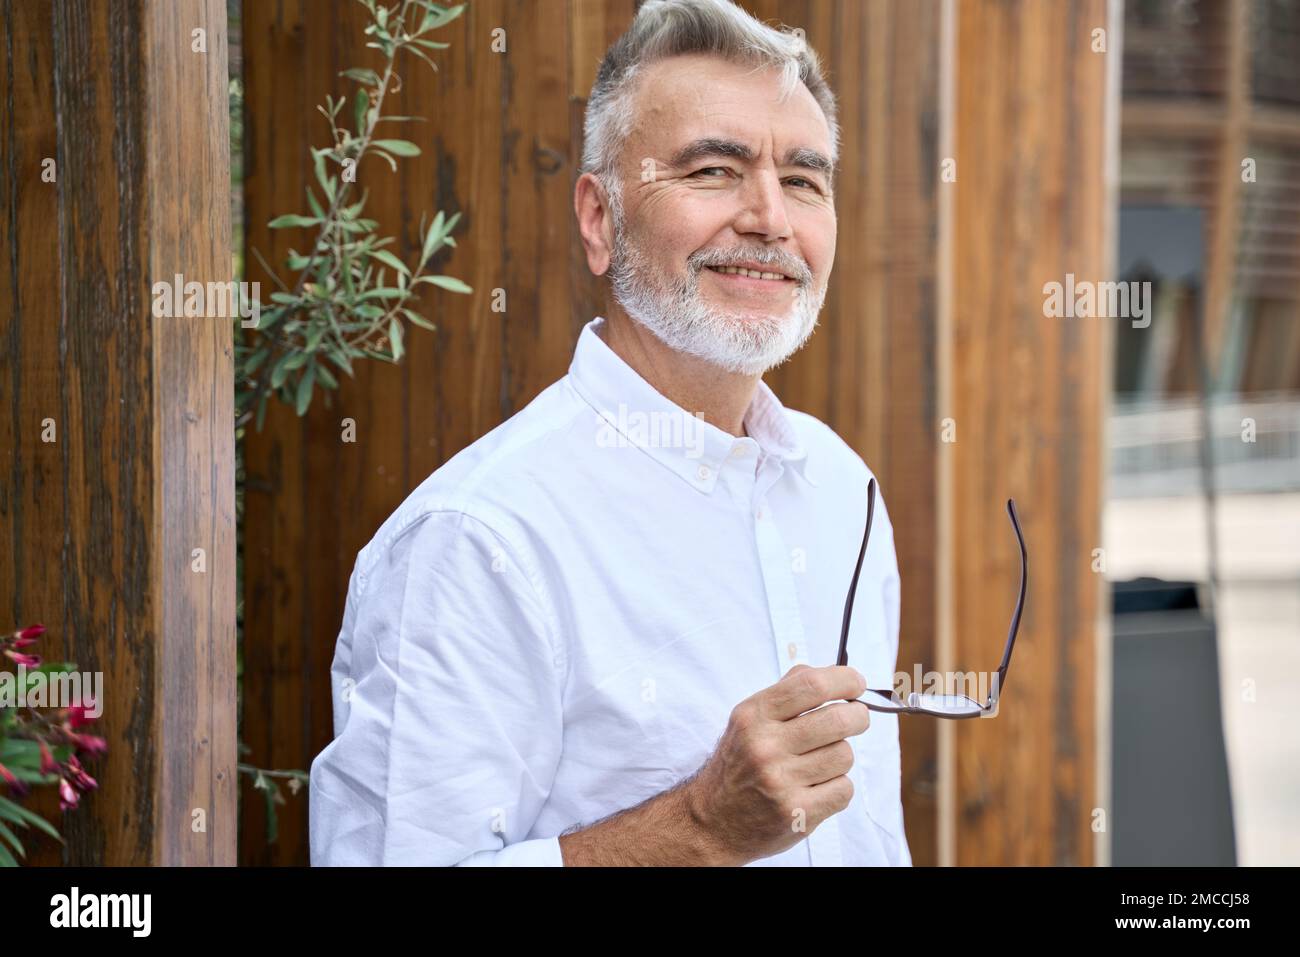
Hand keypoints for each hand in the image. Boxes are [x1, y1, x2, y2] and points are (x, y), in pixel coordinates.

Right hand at [681, 663, 869, 864]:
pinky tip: (816, 787)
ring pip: (845, 755)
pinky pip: (843, 789)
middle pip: (839, 720)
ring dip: (840, 756)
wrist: (711, 822)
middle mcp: (765, 746)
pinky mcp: (796, 814)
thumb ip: (786, 691)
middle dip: (858, 716)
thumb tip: (832, 675)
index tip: (856, 684)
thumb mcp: (748, 719)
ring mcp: (780, 782)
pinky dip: (837, 787)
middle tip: (856, 718)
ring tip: (820, 761)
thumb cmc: (738, 763)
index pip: (811, 685)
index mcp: (754, 716)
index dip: (844, 680)